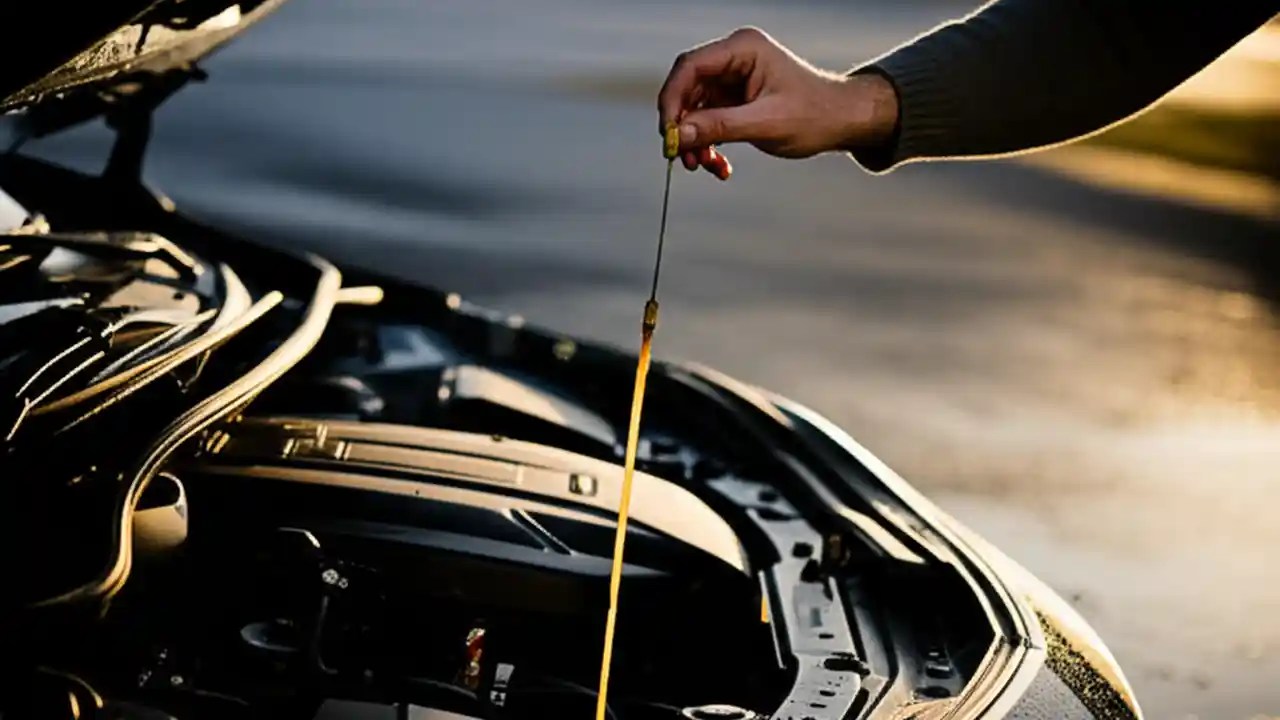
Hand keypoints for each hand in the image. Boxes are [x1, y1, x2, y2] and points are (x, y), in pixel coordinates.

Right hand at [657, 27, 898, 178]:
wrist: (841, 121)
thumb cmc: (815, 114)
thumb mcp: (767, 124)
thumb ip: (721, 127)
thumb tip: (679, 135)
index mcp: (743, 49)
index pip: (690, 67)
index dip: (672, 100)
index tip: (668, 135)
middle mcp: (734, 58)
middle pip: (687, 89)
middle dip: (682, 126)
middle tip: (682, 158)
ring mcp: (732, 79)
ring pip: (693, 109)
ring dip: (694, 140)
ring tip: (702, 166)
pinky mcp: (734, 99)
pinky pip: (707, 121)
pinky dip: (708, 144)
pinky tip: (718, 165)